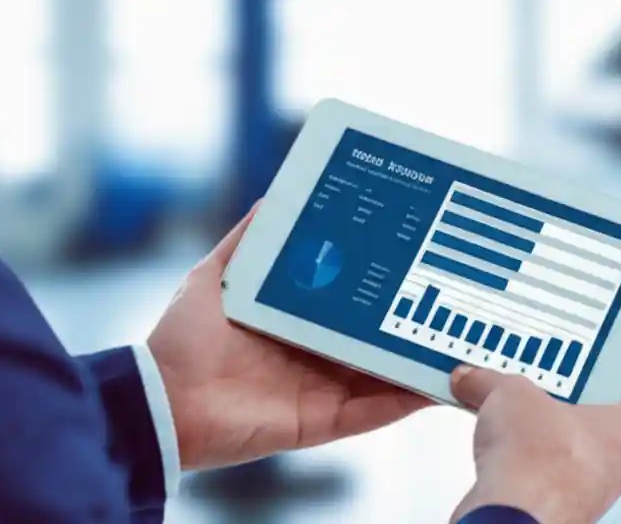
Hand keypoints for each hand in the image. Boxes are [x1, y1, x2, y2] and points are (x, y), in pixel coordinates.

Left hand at [148, 205, 433, 469]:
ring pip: (382, 376)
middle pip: (373, 340)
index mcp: (293, 324)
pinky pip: (372, 412)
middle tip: (448, 299)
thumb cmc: (183, 339)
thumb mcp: (214, 277)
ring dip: (416, 362)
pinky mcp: (322, 422)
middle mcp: (313, 357)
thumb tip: (274, 198)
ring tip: (456, 340)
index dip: (377, 287)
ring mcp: (321, 391)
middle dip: (408, 323)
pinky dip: (403, 400)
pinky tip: (435, 384)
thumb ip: (247, 242)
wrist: (164, 400)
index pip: (347, 304)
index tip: (410, 262)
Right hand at [449, 366, 620, 523]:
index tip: (587, 362)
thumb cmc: (537, 463)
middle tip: (539, 378)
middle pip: (595, 420)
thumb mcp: (508, 393)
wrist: (512, 519)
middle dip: (564, 400)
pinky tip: (497, 444)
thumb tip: (473, 378)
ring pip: (567, 451)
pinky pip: (542, 475)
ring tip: (509, 407)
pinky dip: (523, 461)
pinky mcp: (557, 508)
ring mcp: (588, 492)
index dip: (609, 373)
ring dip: (540, 432)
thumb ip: (490, 380)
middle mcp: (617, 465)